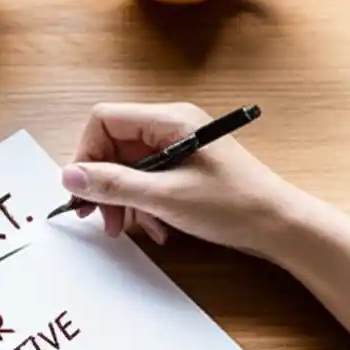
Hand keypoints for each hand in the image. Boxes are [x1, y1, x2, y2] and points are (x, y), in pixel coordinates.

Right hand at [63, 102, 307, 258]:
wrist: (279, 225)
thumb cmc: (232, 205)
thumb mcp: (165, 197)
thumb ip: (114, 185)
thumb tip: (70, 175)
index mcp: (168, 120)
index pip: (104, 120)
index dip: (86, 154)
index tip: (84, 191)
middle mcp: (170, 126)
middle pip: (114, 146)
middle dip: (104, 184)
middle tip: (100, 219)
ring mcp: (178, 147)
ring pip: (129, 167)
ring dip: (124, 200)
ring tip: (130, 229)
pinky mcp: (185, 169)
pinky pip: (149, 181)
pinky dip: (144, 205)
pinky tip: (158, 229)